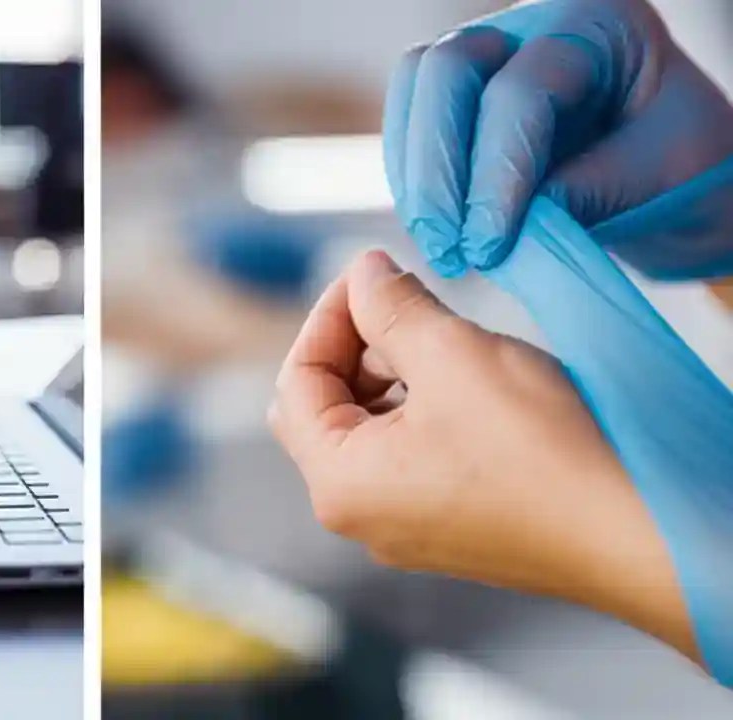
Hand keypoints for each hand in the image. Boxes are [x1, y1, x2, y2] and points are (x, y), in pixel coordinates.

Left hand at [268, 250, 696, 661]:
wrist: (632, 532)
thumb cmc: (541, 451)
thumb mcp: (452, 355)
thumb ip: (392, 308)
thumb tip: (363, 272)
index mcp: (338, 483)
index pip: (295, 381)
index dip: (326, 316)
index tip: (369, 274)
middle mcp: (356, 516)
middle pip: (320, 408)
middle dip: (352, 346)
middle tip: (401, 302)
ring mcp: (401, 526)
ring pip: (365, 430)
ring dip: (388, 374)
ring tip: (439, 338)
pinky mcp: (444, 527)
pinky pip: (404, 456)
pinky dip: (417, 408)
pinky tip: (462, 382)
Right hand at [384, 0, 732, 277]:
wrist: (679, 173)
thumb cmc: (685, 164)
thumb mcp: (660, 176)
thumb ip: (584, 196)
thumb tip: (499, 235)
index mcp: (594, 23)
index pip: (520, 90)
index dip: (496, 172)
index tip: (487, 246)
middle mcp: (527, 28)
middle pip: (445, 73)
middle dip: (436, 170)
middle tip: (446, 249)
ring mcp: (487, 58)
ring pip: (414, 94)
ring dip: (415, 179)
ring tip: (442, 250)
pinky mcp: (459, 103)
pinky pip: (410, 131)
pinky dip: (414, 184)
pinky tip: (437, 232)